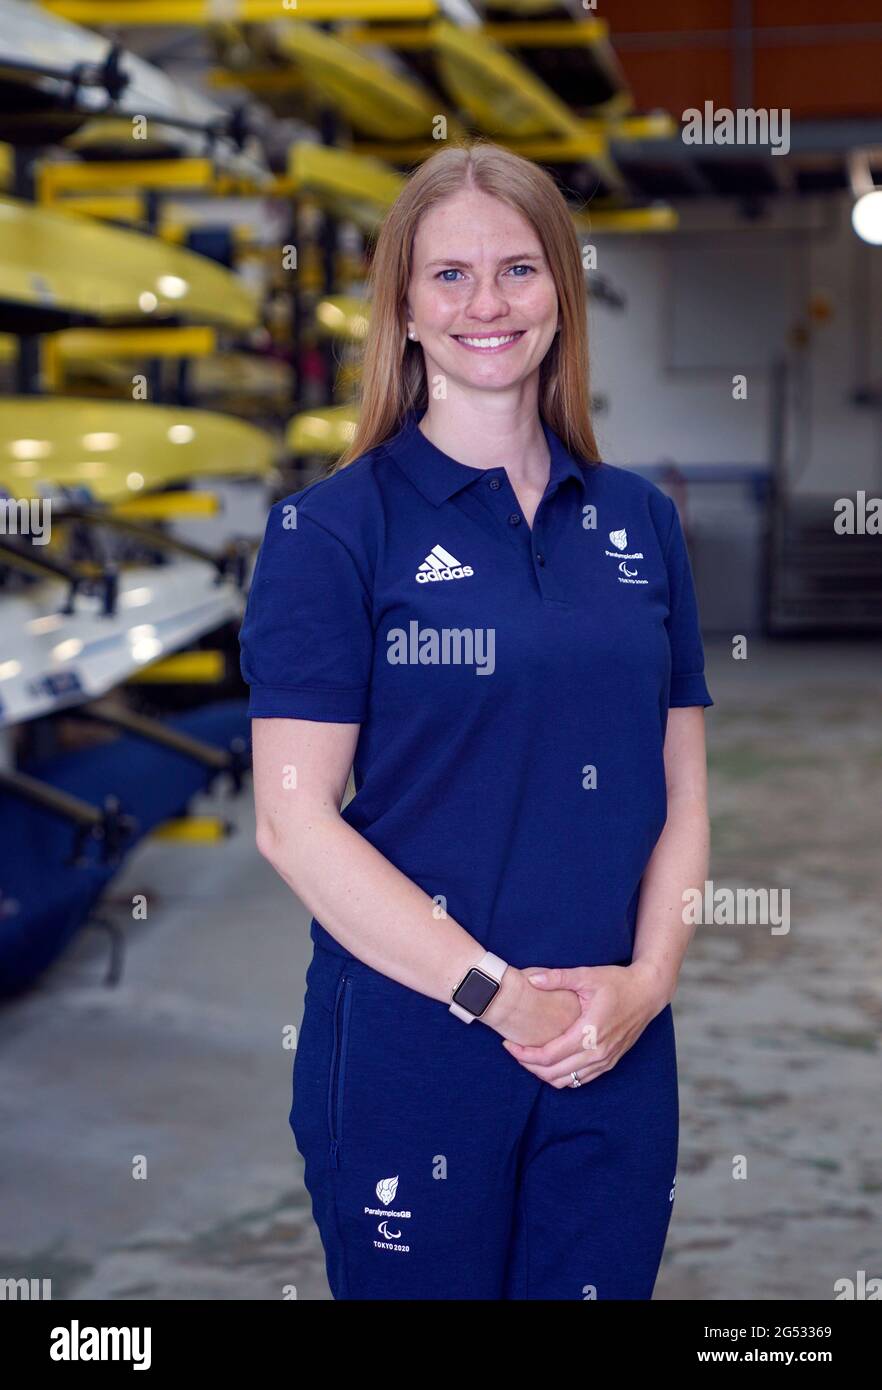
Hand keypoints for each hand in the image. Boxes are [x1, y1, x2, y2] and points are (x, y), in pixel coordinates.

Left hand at [501, 961, 667, 1088]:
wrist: (648, 993)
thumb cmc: (617, 983)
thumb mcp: (587, 975)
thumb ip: (558, 977)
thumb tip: (531, 978)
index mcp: (589, 1032)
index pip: (549, 1056)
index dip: (524, 1054)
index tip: (508, 1045)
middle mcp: (598, 1052)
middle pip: (554, 1074)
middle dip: (529, 1066)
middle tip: (513, 1051)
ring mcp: (605, 1060)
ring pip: (567, 1081)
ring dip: (544, 1074)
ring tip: (529, 1057)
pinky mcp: (610, 1062)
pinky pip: (581, 1080)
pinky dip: (562, 1076)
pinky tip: (551, 1062)